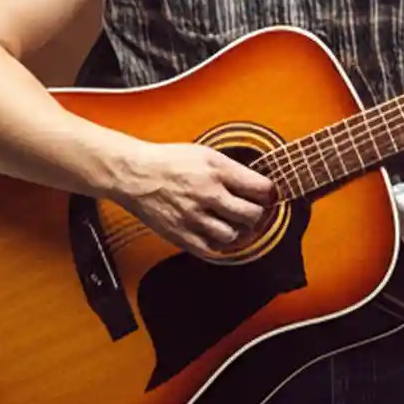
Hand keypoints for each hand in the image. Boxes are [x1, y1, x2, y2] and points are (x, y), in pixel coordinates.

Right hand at [112, 141, 275, 256]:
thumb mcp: (205, 154)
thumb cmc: (170, 162)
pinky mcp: (181, 235)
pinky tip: (217, 233)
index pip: (260, 188)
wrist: (134, 175)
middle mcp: (207, 194)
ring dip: (238, 231)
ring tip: (232, 222)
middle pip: (251, 215)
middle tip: (253, 211)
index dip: (270, 194)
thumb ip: (232, 170)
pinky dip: (219, 244)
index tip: (268, 196)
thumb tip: (259, 187)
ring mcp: (194, 217)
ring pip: (234, 235)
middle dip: (257, 214)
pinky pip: (212, 249)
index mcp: (216, 170)